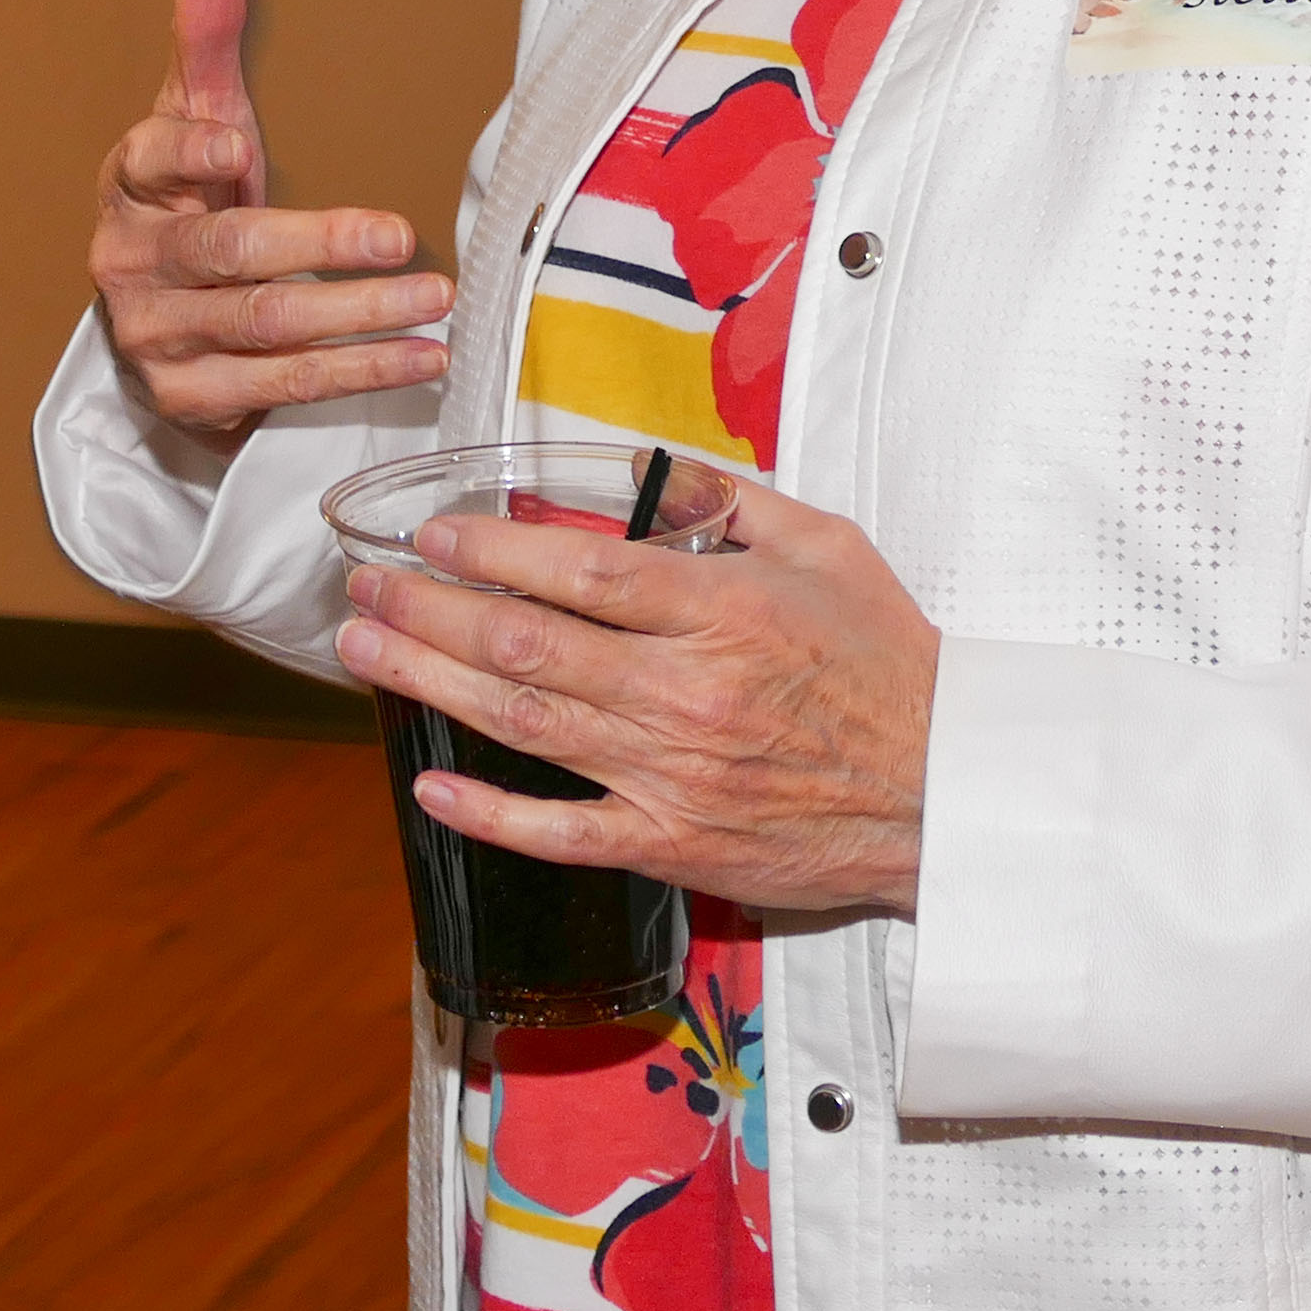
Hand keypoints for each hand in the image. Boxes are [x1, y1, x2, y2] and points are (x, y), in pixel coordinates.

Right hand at [90, 0, 450, 443]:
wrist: (163, 318)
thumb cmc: (194, 197)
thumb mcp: (198, 115)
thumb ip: (207, 34)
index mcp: (131, 185)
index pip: (146, 161)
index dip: (187, 155)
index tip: (237, 146)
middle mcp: (132, 264)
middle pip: (225, 252)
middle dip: (316, 244)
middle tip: (398, 235)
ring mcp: (157, 338)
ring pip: (263, 327)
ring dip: (356, 317)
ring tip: (434, 297)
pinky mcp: (191, 398)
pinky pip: (281, 388)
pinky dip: (357, 375)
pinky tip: (419, 356)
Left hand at [333, 479, 940, 915]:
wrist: (948, 790)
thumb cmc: (887, 663)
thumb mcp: (825, 547)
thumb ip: (729, 501)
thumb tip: (644, 467)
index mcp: (722, 610)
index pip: (579, 571)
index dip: (490, 550)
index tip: (431, 534)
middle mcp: (684, 691)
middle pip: (527, 644)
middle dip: (429, 610)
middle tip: (361, 585)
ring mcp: (672, 774)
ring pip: (525, 724)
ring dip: (432, 682)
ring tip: (364, 649)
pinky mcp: (673, 842)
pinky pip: (563, 832)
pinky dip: (489, 812)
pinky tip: (431, 783)